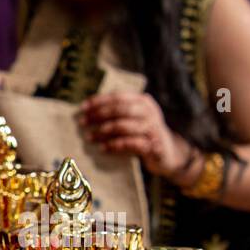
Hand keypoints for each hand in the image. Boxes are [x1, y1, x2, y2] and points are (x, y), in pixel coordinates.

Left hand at [79, 92, 193, 179]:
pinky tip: (102, 148)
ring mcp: (152, 129)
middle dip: (99, 115)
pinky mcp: (153, 146)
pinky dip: (115, 145)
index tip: (82, 107)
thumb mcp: (133, 119)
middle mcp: (149, 113)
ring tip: (89, 137)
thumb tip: (87, 112)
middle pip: (121, 109)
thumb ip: (118, 113)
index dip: (100, 101)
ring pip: (125, 126)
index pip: (119, 97)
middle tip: (82, 123)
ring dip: (104, 131)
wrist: (166, 153)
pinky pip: (131, 144)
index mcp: (143, 102)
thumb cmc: (142, 134)